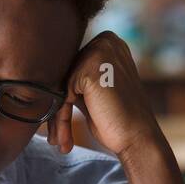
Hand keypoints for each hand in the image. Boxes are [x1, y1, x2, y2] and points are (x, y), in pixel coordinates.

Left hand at [45, 31, 161, 159]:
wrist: (139, 138)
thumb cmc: (118, 119)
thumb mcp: (95, 89)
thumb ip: (77, 77)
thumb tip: (45, 77)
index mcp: (109, 42)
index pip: (70, 67)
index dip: (62, 96)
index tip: (59, 124)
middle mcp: (105, 41)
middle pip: (63, 75)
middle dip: (56, 108)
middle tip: (56, 138)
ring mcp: (99, 52)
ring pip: (60, 86)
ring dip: (57, 118)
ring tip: (60, 142)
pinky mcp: (91, 69)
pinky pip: (62, 95)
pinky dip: (61, 119)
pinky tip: (67, 140)